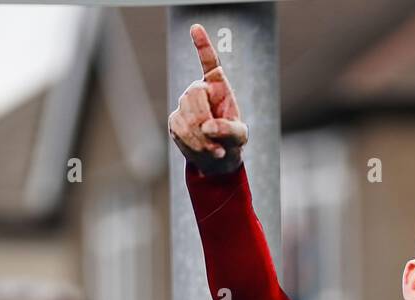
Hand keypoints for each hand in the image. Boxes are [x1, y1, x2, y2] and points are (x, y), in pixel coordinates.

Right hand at [168, 23, 247, 174]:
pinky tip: (205, 149)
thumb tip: (209, 128)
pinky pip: (180, 129)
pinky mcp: (175, 120)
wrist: (217, 157)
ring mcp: (184, 104)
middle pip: (194, 95)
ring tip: (215, 149)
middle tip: (218, 141)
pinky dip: (193, 144)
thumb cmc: (232, 140)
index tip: (196, 28)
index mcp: (217, 85)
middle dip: (205, 120)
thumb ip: (230, 130)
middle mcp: (198, 89)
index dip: (202, 45)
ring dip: (201, 138)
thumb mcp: (240, 136)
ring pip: (186, 116)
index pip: (209, 61)